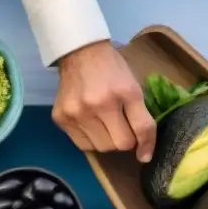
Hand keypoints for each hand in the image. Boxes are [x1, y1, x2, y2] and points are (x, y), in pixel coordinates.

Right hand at [54, 42, 154, 161]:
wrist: (80, 53)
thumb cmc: (111, 69)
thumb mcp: (133, 86)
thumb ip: (141, 116)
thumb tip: (143, 155)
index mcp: (124, 92)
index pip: (141, 128)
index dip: (146, 145)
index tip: (145, 155)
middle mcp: (98, 103)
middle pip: (119, 144)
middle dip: (124, 140)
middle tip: (120, 127)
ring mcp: (76, 112)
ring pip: (100, 148)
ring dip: (107, 141)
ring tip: (104, 125)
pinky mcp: (61, 118)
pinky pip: (82, 145)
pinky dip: (91, 140)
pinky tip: (90, 124)